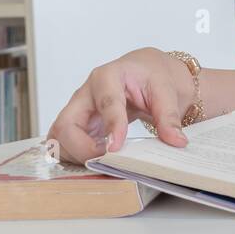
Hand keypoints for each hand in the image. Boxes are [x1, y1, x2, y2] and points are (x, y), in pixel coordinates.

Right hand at [47, 47, 192, 164]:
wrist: (145, 72)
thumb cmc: (151, 76)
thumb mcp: (166, 91)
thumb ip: (169, 116)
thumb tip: (176, 141)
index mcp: (108, 77)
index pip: (106, 103)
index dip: (111, 127)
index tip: (116, 148)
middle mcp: (86, 93)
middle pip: (66, 124)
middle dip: (81, 148)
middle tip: (107, 158)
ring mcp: (78, 110)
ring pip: (58, 137)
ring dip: (76, 155)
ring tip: (103, 161)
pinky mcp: (78, 125)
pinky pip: (64, 144)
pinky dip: (75, 157)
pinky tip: (97, 160)